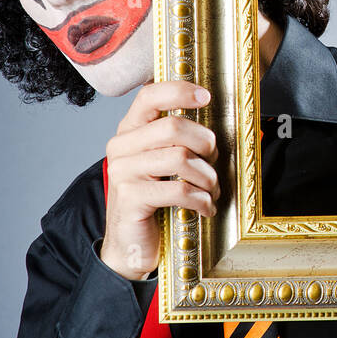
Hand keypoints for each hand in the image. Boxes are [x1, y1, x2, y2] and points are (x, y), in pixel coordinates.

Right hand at [100, 81, 219, 280]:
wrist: (132, 247)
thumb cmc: (156, 201)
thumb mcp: (166, 165)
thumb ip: (179, 141)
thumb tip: (215, 124)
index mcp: (130, 131)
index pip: (149, 96)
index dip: (179, 90)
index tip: (206, 96)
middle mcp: (121, 147)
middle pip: (173, 127)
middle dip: (205, 145)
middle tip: (213, 163)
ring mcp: (123, 172)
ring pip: (180, 158)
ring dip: (207, 177)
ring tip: (212, 190)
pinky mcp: (130, 198)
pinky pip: (179, 190)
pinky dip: (201, 200)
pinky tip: (206, 208)